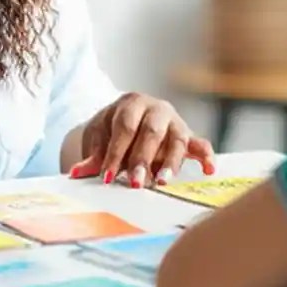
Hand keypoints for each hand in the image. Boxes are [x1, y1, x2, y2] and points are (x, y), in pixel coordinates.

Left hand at [70, 92, 214, 187]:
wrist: (128, 120)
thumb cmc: (113, 128)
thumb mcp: (100, 137)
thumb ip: (94, 156)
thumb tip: (78, 173)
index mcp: (132, 103)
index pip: (124, 127)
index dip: (116, 153)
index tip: (108, 177)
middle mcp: (156, 109)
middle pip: (151, 132)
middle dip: (143, 159)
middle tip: (136, 183)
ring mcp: (175, 122)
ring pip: (177, 139)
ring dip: (171, 162)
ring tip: (163, 182)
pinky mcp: (188, 137)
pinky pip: (201, 144)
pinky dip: (207, 156)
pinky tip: (209, 171)